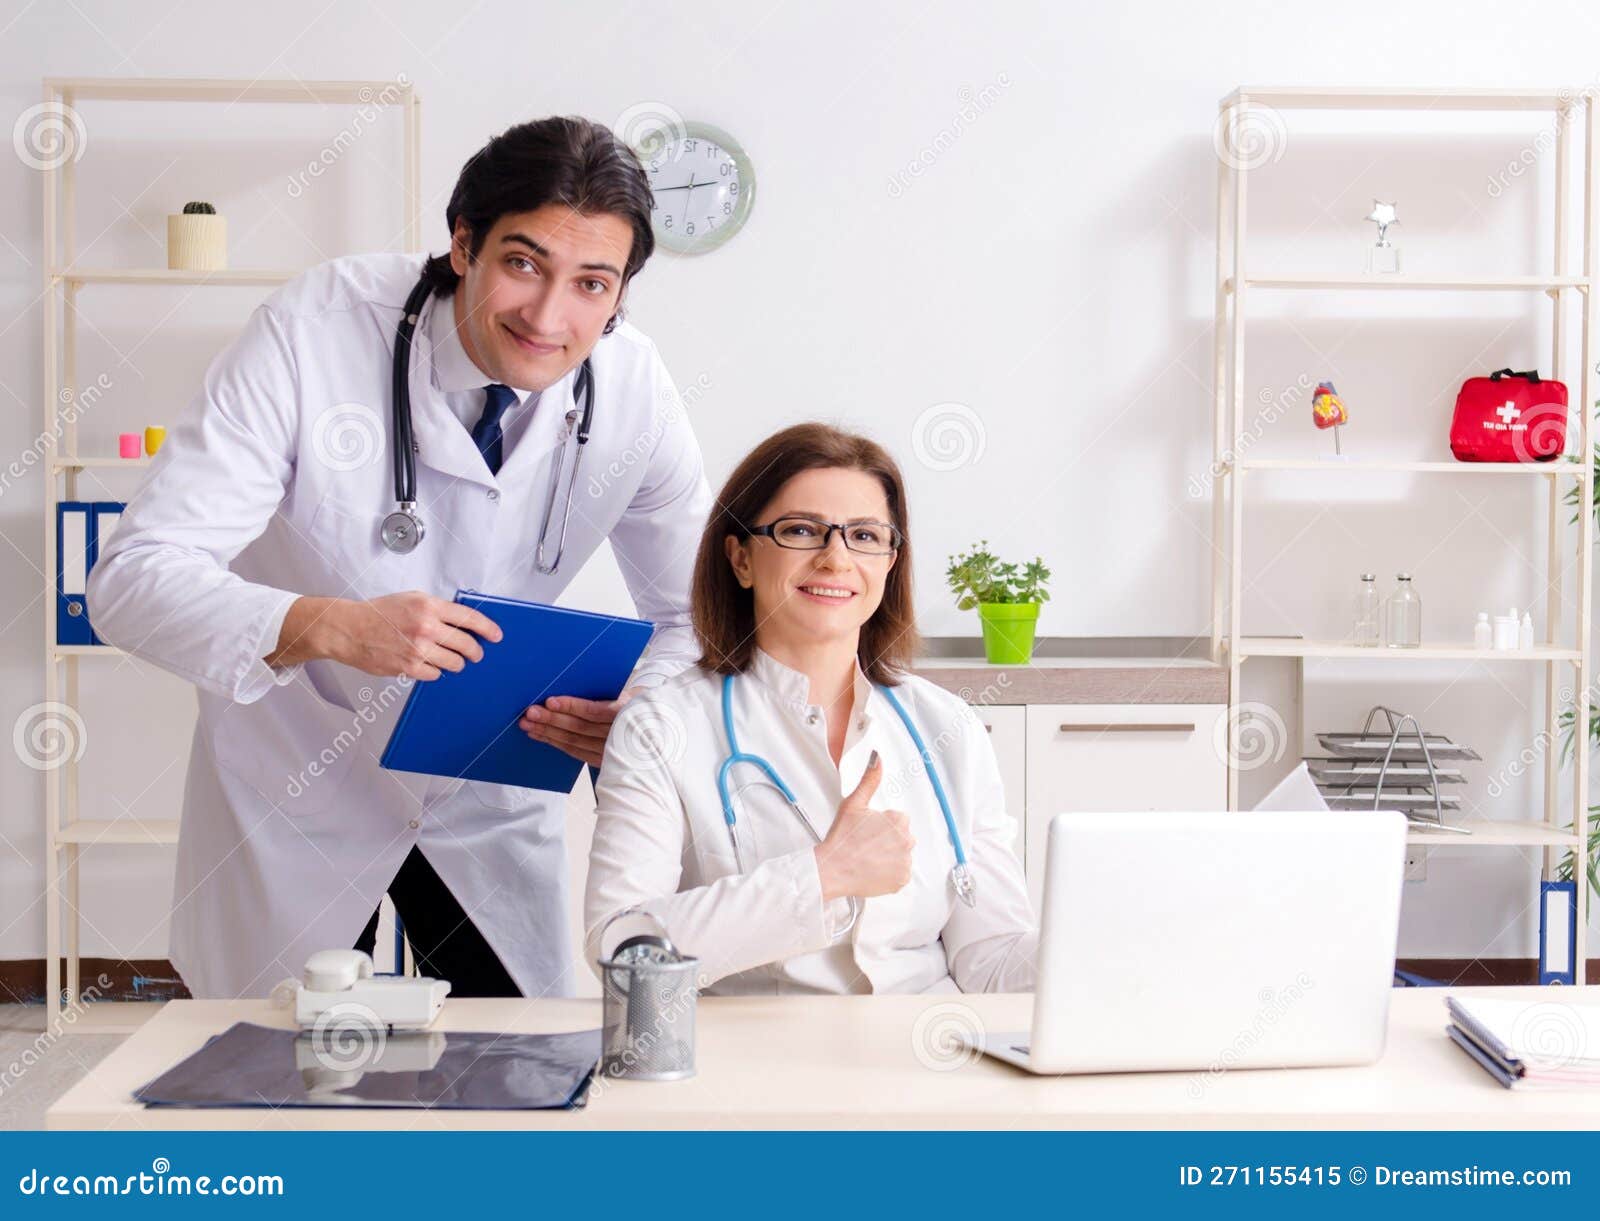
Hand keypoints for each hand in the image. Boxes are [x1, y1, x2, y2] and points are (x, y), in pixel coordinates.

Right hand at [265, 592, 501, 679]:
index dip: (488, 629)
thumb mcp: (411, 599)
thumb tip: (462, 620)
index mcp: (429, 606)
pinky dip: (435, 671)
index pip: (470, 618)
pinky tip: (427, 664)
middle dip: (475, 651)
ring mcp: (419, 649)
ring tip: (451, 659)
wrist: (349, 629)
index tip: (496, 636)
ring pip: (455, 663)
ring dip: (457, 663)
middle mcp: (426, 627)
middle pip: (467, 644)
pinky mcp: (409, 667)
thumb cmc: (378, 613)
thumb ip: (437, 608)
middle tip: (475, 653)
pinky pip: (436, 675)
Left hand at [520, 689, 635, 767]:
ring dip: (549, 732)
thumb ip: (610, 691)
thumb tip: (574, 678)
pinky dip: (557, 744)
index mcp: (629, 711)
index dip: (572, 706)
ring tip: (529, 723)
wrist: (659, 727)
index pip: (595, 711)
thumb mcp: (634, 692)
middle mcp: (620, 734)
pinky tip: (542, 736)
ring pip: (575, 742)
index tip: (551, 701)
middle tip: (531, 712)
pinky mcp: (605, 760)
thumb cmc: (641, 704)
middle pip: (580, 727)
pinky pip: (577, 752)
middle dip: (552, 719)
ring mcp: (612, 750)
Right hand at [813, 751, 914, 902]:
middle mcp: (907, 841)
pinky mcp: (901, 880)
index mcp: (899, 821)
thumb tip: (877, 759)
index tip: (867, 831)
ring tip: (868, 857)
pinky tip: (873, 868)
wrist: (832, 869)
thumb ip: (869, 779)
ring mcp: (905, 862)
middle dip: (887, 839)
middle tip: (866, 844)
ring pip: (901, 854)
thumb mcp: (853, 803)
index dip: (881, 825)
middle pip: (901, 836)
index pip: (897, 819)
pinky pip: (900, 872)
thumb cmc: (842, 839)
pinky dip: (890, 872)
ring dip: (890, 855)